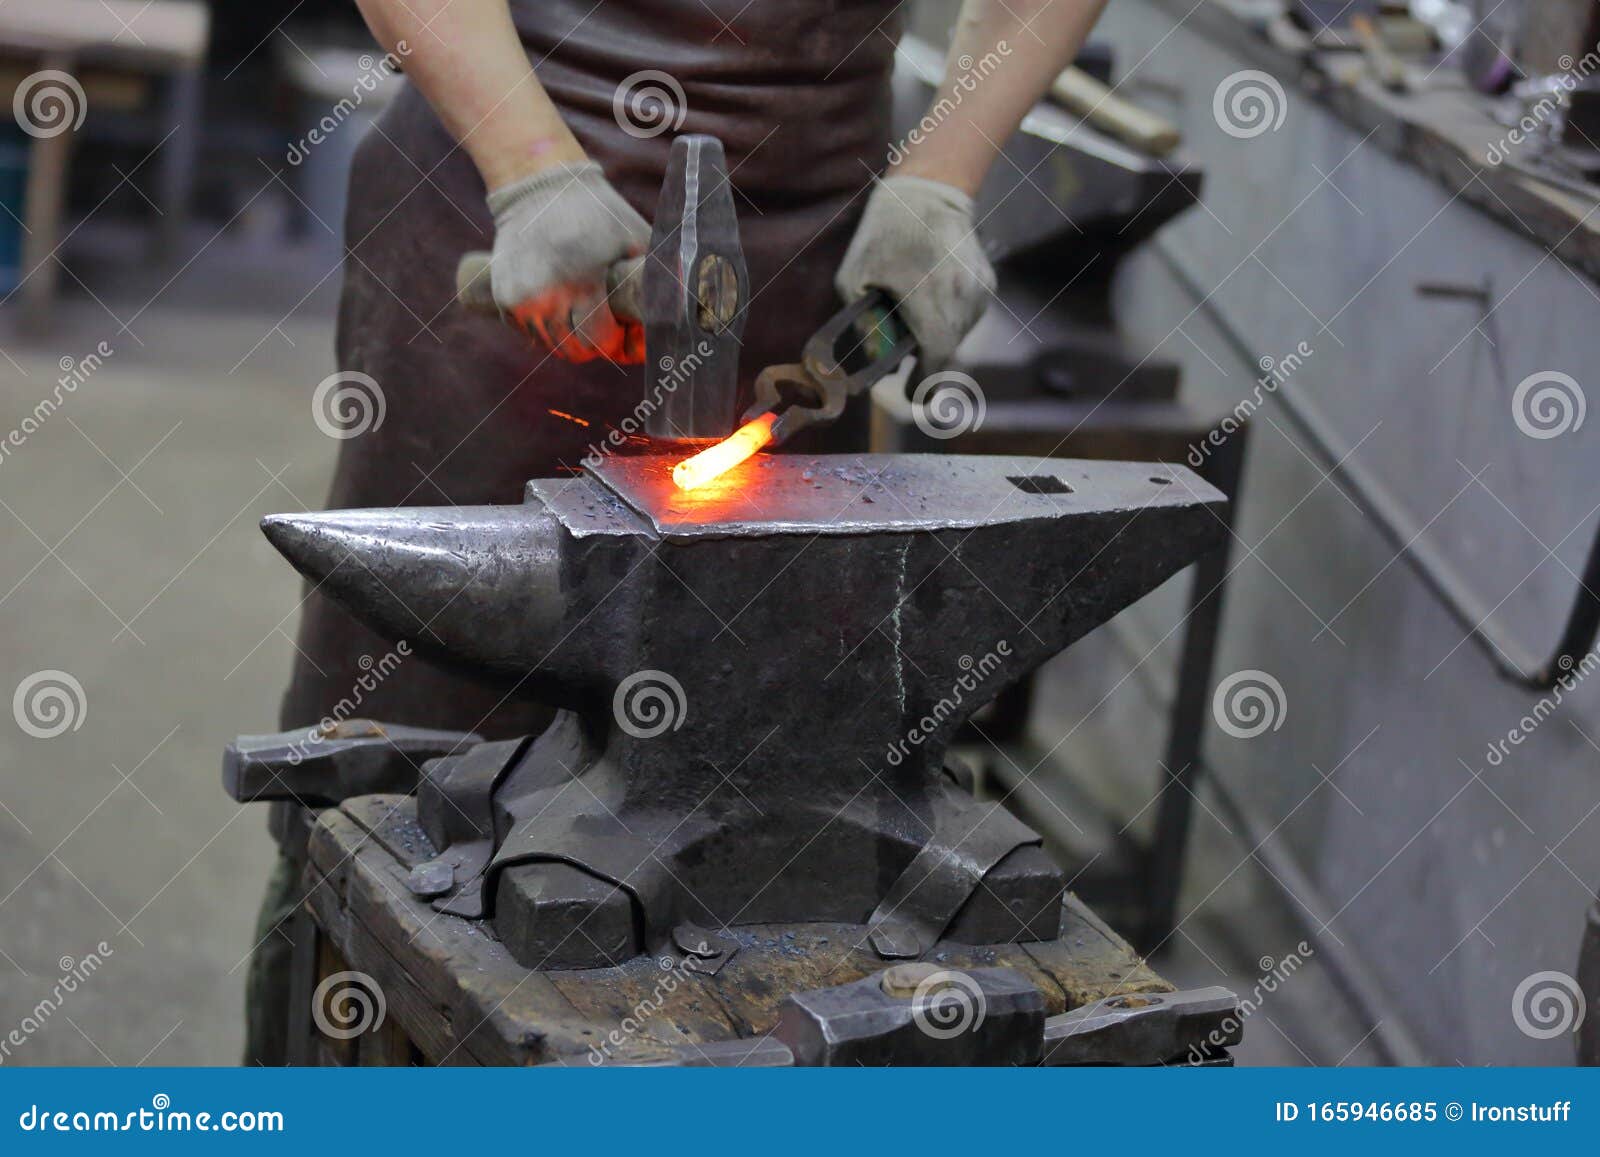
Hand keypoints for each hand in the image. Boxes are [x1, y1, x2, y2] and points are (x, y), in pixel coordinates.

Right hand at [486, 161, 648, 362]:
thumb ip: (663, 275)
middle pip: (576, 351)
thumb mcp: (637, 238)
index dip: (620, 343)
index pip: (600, 341)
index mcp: (580, 279)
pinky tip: (562, 307)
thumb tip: (701, 307)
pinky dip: (548, 329)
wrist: (539, 186)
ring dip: (572, 339)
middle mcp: (545, 294)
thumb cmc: (599, 213)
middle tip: (610, 324)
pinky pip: (531, 333)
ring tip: (586, 313)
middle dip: (598, 345)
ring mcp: (519, 298)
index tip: (628, 330)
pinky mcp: (503, 297)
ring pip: (552, 346)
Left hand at [835, 175, 994, 372]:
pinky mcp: (988, 283)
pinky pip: (967, 314)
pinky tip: (932, 289)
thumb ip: (864, 330)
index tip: (910, 391)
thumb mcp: (854, 282)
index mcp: (931, 306)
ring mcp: (980, 292)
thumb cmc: (882, 236)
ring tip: (916, 302)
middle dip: (925, 354)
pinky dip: (949, 314)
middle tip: (903, 338)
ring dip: (937, 332)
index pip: (935, 366)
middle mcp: (964, 303)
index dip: (922, 387)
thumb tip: (878, 369)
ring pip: (959, 334)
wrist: (926, 192)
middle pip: (947, 352)